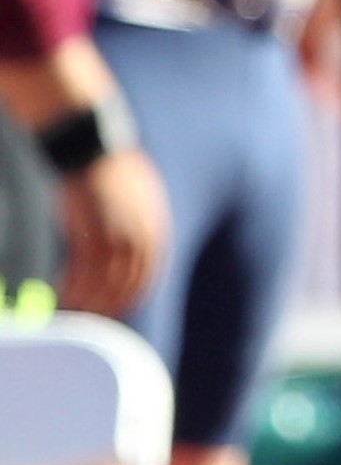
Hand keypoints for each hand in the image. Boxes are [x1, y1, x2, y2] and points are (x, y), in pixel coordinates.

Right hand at [58, 149, 169, 316]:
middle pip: (128, 283)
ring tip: (71, 306)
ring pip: (104, 282)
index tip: (117, 307)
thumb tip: (131, 253)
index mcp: (156, 227)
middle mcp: (142, 235)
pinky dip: (72, 287)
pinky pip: (83, 272)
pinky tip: (61, 293)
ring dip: (88, 300)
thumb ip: (138, 227)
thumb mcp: (136, 201)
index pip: (149, 273)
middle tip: (92, 315)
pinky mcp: (91, 232)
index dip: (132, 294)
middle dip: (110, 303)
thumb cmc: (109, 174)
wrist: (92, 149)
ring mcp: (117, 234)